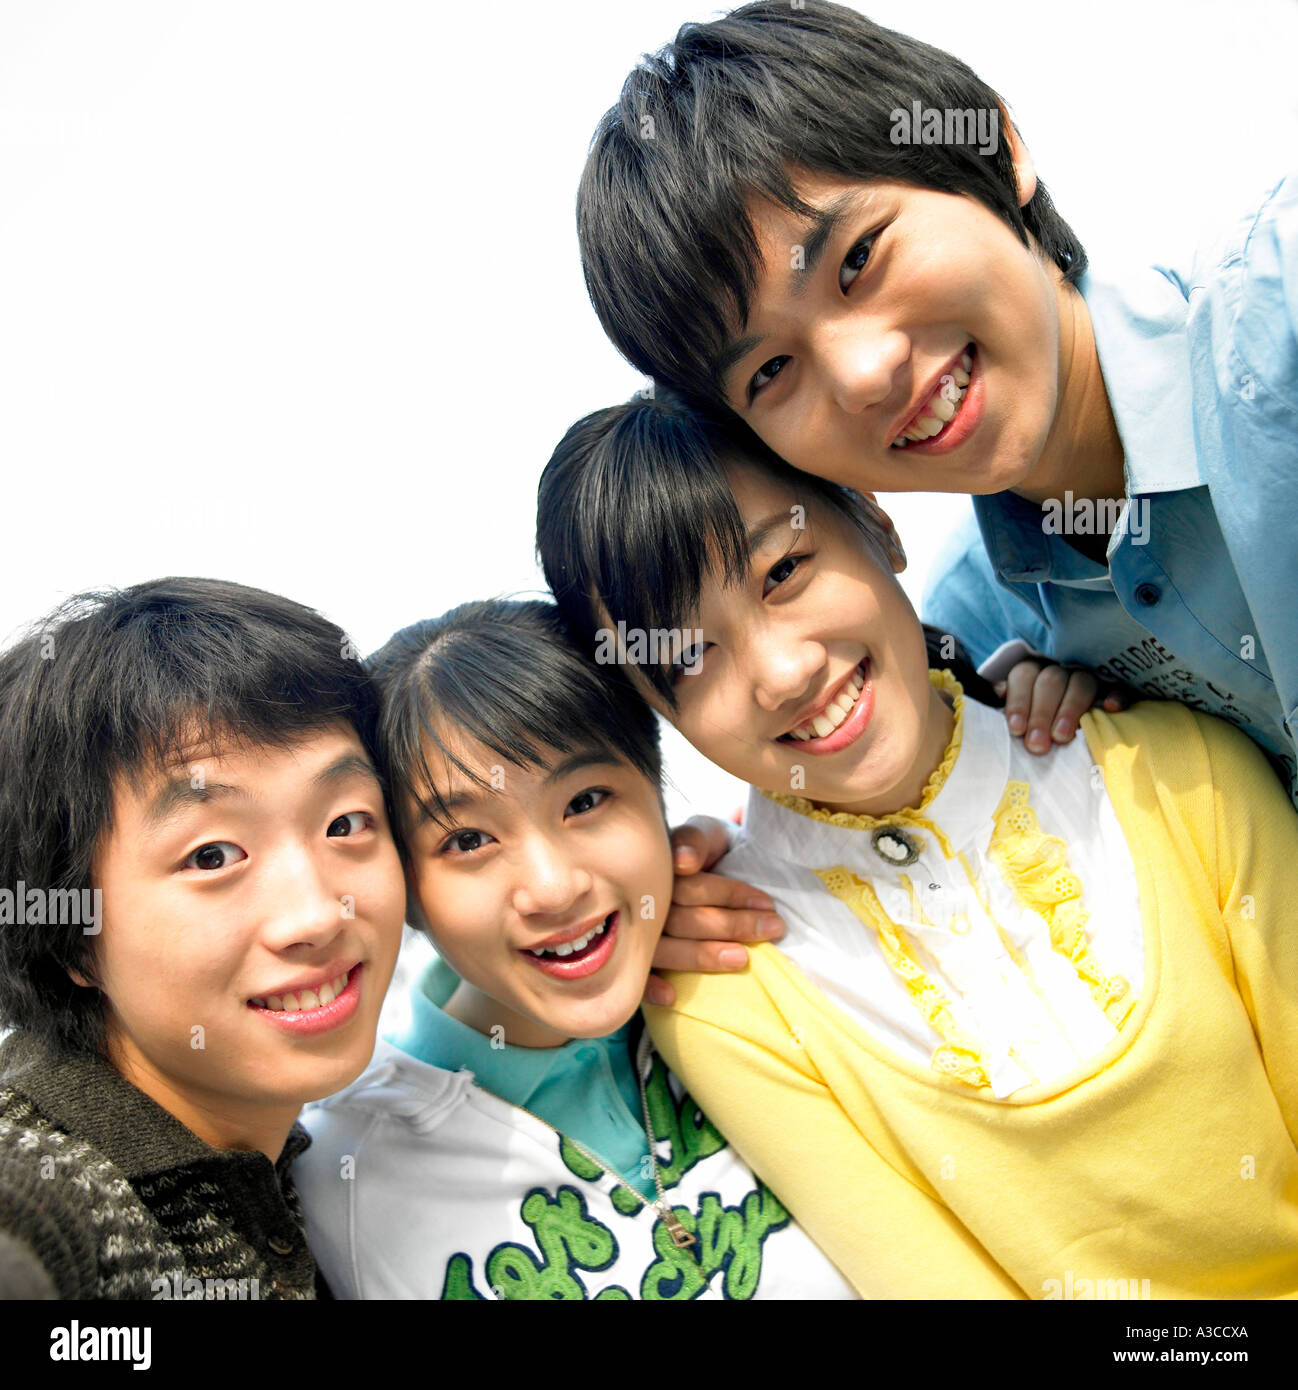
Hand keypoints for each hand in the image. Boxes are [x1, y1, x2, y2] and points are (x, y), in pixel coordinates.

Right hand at [643, 816, 785, 1006]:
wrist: (696, 861)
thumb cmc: (704, 850)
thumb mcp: (706, 833)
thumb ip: (697, 839)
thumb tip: (684, 861)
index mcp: (657, 869)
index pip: (689, 887)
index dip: (729, 895)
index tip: (767, 903)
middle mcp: (642, 902)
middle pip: (680, 920)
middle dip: (729, 926)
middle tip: (773, 929)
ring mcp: (635, 931)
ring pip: (662, 948)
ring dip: (702, 956)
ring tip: (742, 959)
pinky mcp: (637, 958)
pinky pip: (636, 976)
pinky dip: (650, 987)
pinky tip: (671, 996)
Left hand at [994, 658, 1130, 753]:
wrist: (1074, 719)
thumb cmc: (1039, 719)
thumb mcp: (1021, 713)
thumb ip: (1009, 705)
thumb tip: (996, 694)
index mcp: (1035, 673)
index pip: (1023, 676)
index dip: (1018, 702)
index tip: (1016, 729)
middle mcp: (1061, 670)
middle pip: (1050, 681)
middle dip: (1041, 713)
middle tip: (1037, 745)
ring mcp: (1090, 677)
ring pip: (1081, 683)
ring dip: (1070, 709)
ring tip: (1062, 737)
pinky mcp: (1115, 688)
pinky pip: (1118, 687)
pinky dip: (1115, 696)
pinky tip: (1110, 709)